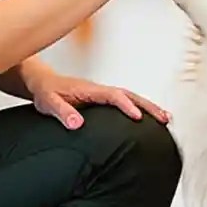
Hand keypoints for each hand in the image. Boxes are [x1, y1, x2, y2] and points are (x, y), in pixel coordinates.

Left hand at [26, 71, 169, 129]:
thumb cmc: (45, 92)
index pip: (113, 96)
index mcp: (89, 90)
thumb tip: (77, 124)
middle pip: (129, 95)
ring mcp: (101, 93)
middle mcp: (99, 89)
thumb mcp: (48, 103)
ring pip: (130, 97)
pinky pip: (124, 101)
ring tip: (164, 118)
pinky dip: (138, 107)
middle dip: (148, 106)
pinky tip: (146, 117)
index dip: (126, 105)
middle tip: (164, 118)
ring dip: (147, 106)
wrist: (42, 82)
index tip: (137, 117)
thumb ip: (62, 112)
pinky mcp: (101, 98)